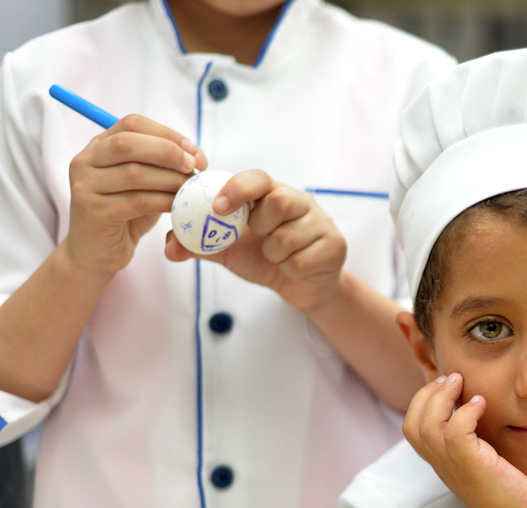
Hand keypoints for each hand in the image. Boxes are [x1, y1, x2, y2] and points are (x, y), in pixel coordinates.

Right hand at [67, 114, 204, 279]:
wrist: (96, 254)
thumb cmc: (127, 215)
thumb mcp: (146, 184)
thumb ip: (163, 165)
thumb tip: (196, 155)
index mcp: (99, 146)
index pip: (133, 124)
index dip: (168, 134)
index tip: (194, 153)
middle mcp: (85, 161)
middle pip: (129, 143)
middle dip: (168, 152)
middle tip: (193, 168)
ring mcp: (85, 185)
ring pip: (135, 173)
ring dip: (170, 180)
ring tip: (189, 191)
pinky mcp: (93, 211)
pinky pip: (137, 200)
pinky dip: (164, 201)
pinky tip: (178, 207)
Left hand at [165, 170, 346, 313]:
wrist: (302, 287)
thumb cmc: (265, 259)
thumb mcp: (230, 251)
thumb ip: (201, 245)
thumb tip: (169, 247)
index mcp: (273, 194)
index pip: (258, 178)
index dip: (238, 189)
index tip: (218, 208)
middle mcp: (300, 202)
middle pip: (280, 200)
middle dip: (262, 224)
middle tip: (257, 236)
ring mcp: (320, 223)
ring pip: (289, 235)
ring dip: (274, 253)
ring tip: (277, 256)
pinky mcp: (335, 246)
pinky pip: (302, 259)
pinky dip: (289, 269)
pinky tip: (293, 268)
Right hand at [403, 373, 526, 507]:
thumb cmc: (509, 495)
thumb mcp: (483, 463)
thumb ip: (474, 442)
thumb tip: (478, 413)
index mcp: (441, 463)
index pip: (411, 428)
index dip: (422, 401)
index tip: (445, 385)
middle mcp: (442, 465)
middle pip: (411, 424)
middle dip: (427, 394)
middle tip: (451, 378)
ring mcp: (455, 467)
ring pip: (427, 426)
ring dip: (442, 397)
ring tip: (461, 383)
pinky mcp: (473, 467)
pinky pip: (455, 433)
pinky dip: (465, 412)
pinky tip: (481, 404)